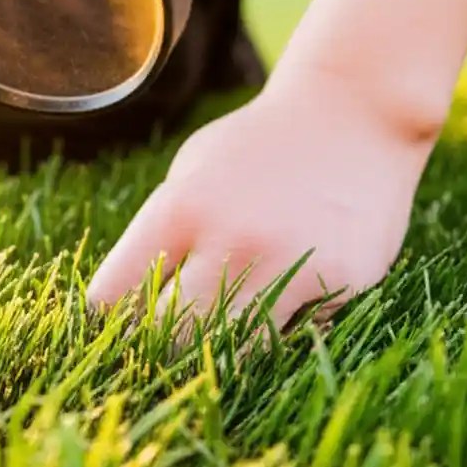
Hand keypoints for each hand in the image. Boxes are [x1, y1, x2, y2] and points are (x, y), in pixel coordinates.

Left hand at [86, 69, 438, 346]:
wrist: (355, 113)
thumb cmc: (261, 146)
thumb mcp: (193, 171)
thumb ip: (162, 233)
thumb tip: (130, 306)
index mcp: (179, 210)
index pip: (113, 298)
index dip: (111, 323)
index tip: (121, 330)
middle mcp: (229, 242)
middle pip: (168, 339)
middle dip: (162, 350)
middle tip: (172, 348)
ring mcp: (286, 266)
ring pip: (233, 353)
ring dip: (224, 353)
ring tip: (226, 336)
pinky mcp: (337, 283)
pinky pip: (294, 335)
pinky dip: (284, 330)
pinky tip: (293, 298)